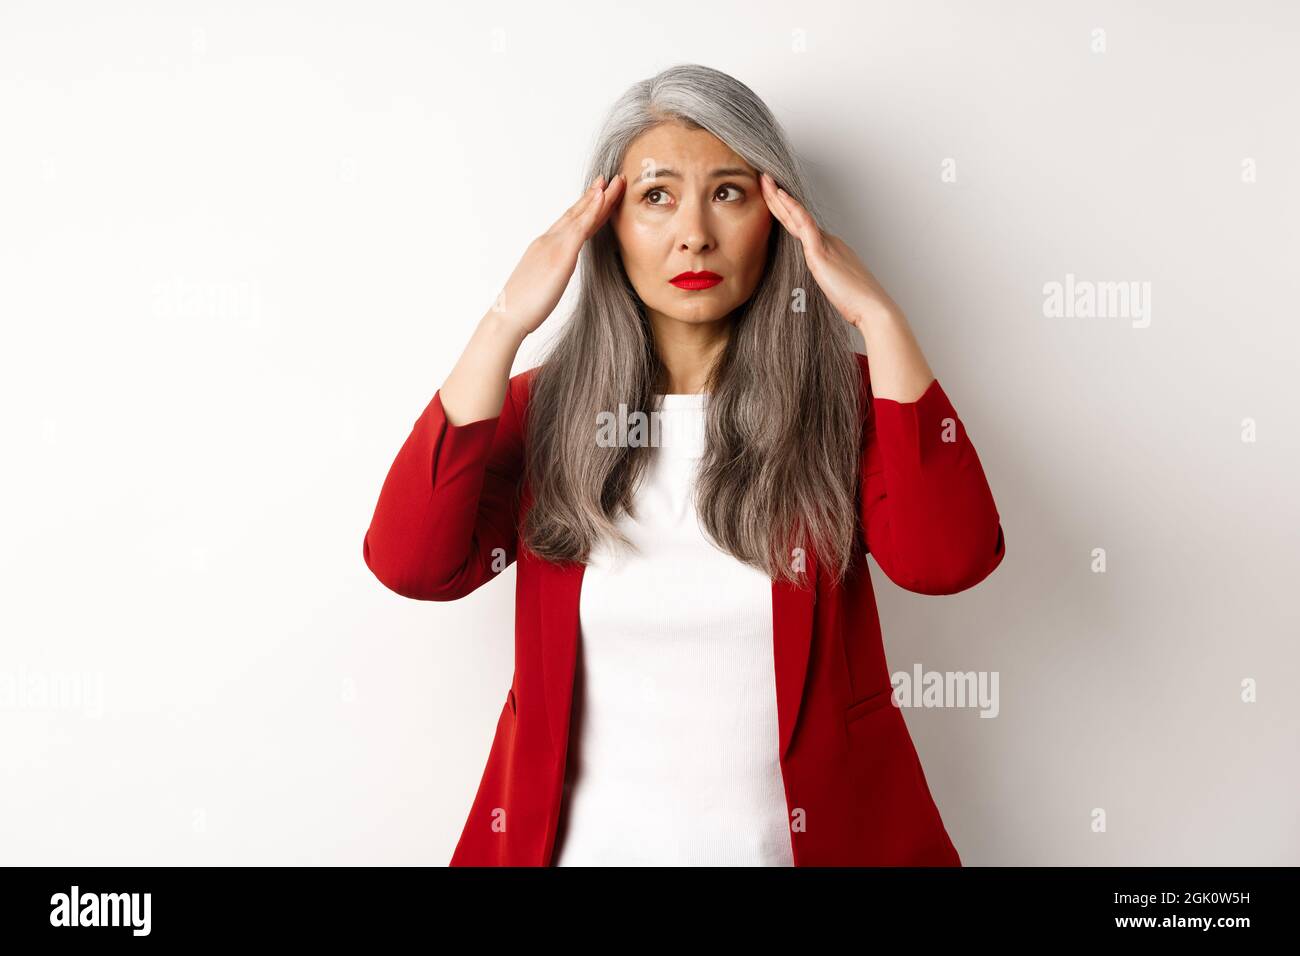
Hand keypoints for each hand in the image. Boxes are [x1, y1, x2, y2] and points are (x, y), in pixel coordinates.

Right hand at [490, 173, 625, 336]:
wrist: (508, 315)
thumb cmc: (523, 306)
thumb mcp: (540, 283)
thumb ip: (550, 271)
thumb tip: (556, 272)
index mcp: (544, 247)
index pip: (570, 223)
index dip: (585, 208)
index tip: (598, 194)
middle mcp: (548, 240)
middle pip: (576, 213)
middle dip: (595, 195)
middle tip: (610, 179)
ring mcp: (553, 245)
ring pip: (580, 215)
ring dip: (599, 197)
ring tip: (615, 182)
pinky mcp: (560, 254)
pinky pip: (580, 227)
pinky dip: (592, 210)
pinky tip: (603, 198)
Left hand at [759, 171, 899, 328]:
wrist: (872, 309)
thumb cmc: (856, 303)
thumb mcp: (835, 286)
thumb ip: (824, 278)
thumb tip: (816, 281)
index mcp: (829, 249)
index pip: (801, 226)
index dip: (786, 210)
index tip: (772, 197)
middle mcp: (828, 241)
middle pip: (797, 216)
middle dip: (778, 197)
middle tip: (765, 178)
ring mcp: (826, 244)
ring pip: (797, 216)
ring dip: (780, 198)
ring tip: (766, 181)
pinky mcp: (822, 253)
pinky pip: (805, 226)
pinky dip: (793, 210)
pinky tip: (781, 197)